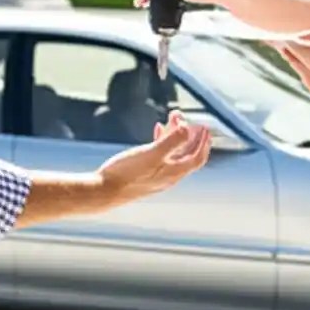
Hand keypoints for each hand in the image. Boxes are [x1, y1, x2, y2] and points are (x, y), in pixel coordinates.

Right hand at [97, 110, 211, 206]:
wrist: (103, 191)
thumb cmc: (127, 173)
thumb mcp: (152, 153)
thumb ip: (172, 140)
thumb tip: (188, 128)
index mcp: (174, 172)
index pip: (197, 158)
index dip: (204, 142)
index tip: (205, 128)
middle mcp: (168, 176)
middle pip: (186, 154)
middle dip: (188, 134)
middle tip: (185, 118)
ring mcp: (155, 175)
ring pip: (172, 153)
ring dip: (174, 135)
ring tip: (171, 119)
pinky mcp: (143, 174)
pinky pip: (159, 155)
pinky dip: (161, 141)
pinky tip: (156, 130)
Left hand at [272, 25, 309, 101]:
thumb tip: (297, 35)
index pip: (290, 44)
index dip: (280, 36)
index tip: (269, 31)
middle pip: (291, 57)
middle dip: (285, 46)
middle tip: (276, 36)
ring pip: (298, 68)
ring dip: (298, 58)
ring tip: (297, 45)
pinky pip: (308, 78)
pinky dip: (308, 69)